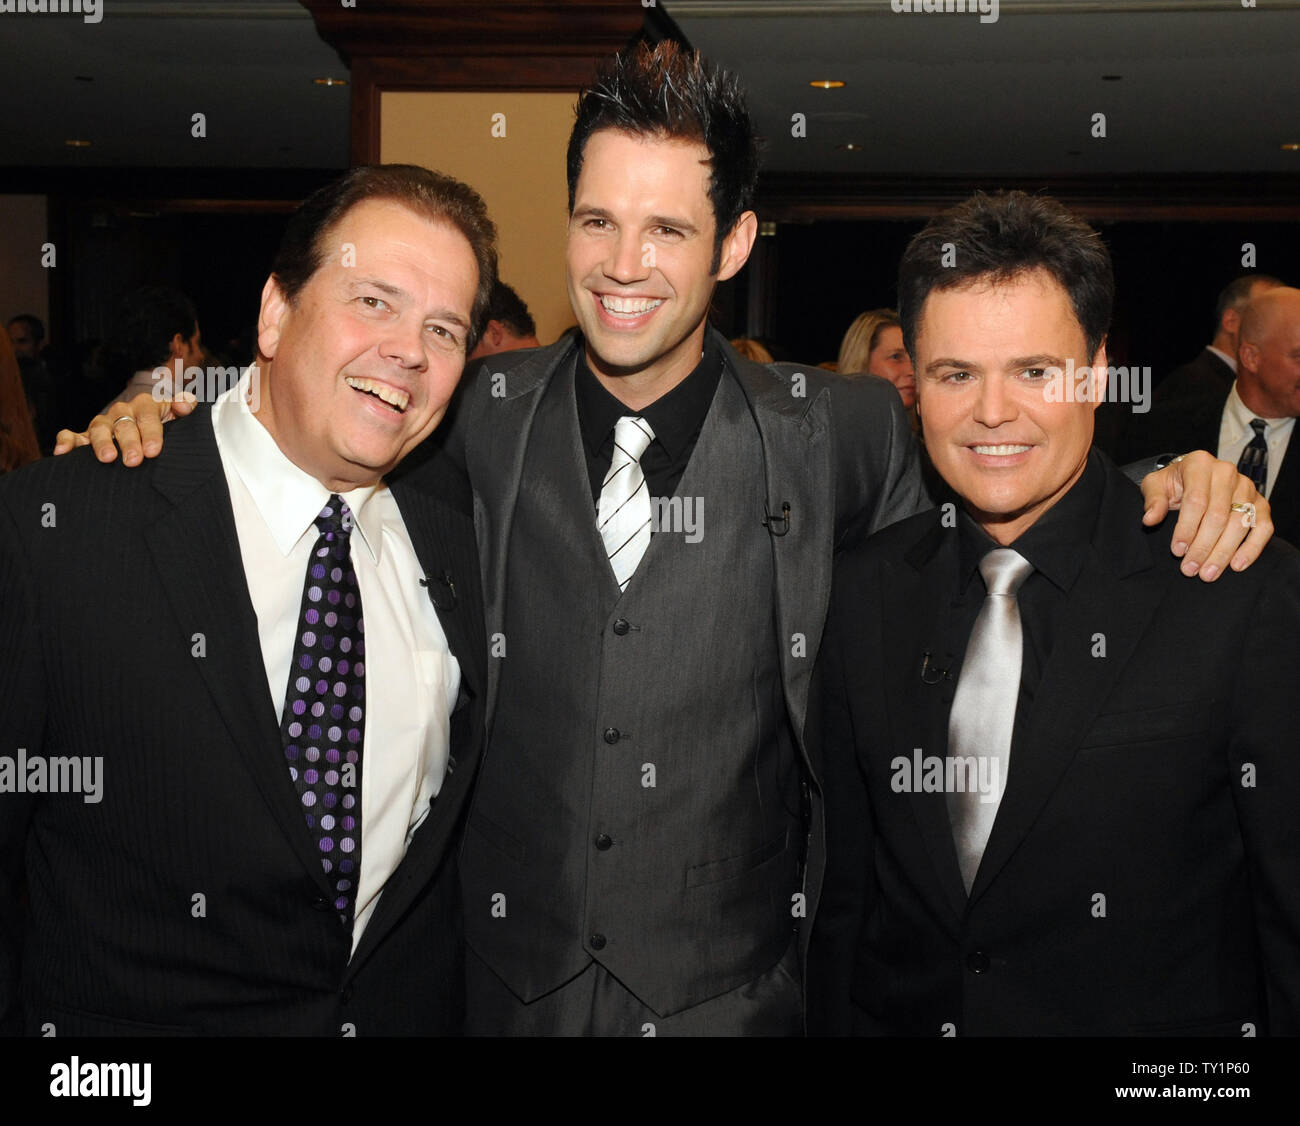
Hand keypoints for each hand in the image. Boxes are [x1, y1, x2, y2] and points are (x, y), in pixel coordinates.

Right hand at [53, 391, 196, 465]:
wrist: (150, 434)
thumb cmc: (167, 426)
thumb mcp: (179, 417)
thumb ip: (185, 407)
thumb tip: (184, 405)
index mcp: (145, 406)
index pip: (147, 415)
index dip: (151, 433)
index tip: (154, 451)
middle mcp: (122, 412)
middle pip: (123, 423)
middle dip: (128, 442)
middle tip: (134, 461)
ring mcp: (103, 424)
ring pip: (99, 428)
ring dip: (101, 443)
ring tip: (107, 459)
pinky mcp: (86, 436)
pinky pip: (72, 435)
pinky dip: (66, 441)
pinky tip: (62, 452)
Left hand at [1140, 450, 1272, 580]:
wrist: (1193, 476)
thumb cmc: (1173, 483)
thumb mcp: (1155, 485)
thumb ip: (1153, 501)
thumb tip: (1149, 520)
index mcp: (1199, 464)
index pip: (1196, 501)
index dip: (1187, 528)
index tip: (1177, 551)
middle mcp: (1227, 473)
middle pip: (1219, 515)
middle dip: (1203, 546)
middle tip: (1190, 569)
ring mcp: (1247, 487)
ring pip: (1240, 524)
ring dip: (1223, 552)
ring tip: (1207, 574)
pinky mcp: (1260, 503)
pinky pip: (1263, 527)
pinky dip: (1252, 548)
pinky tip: (1237, 565)